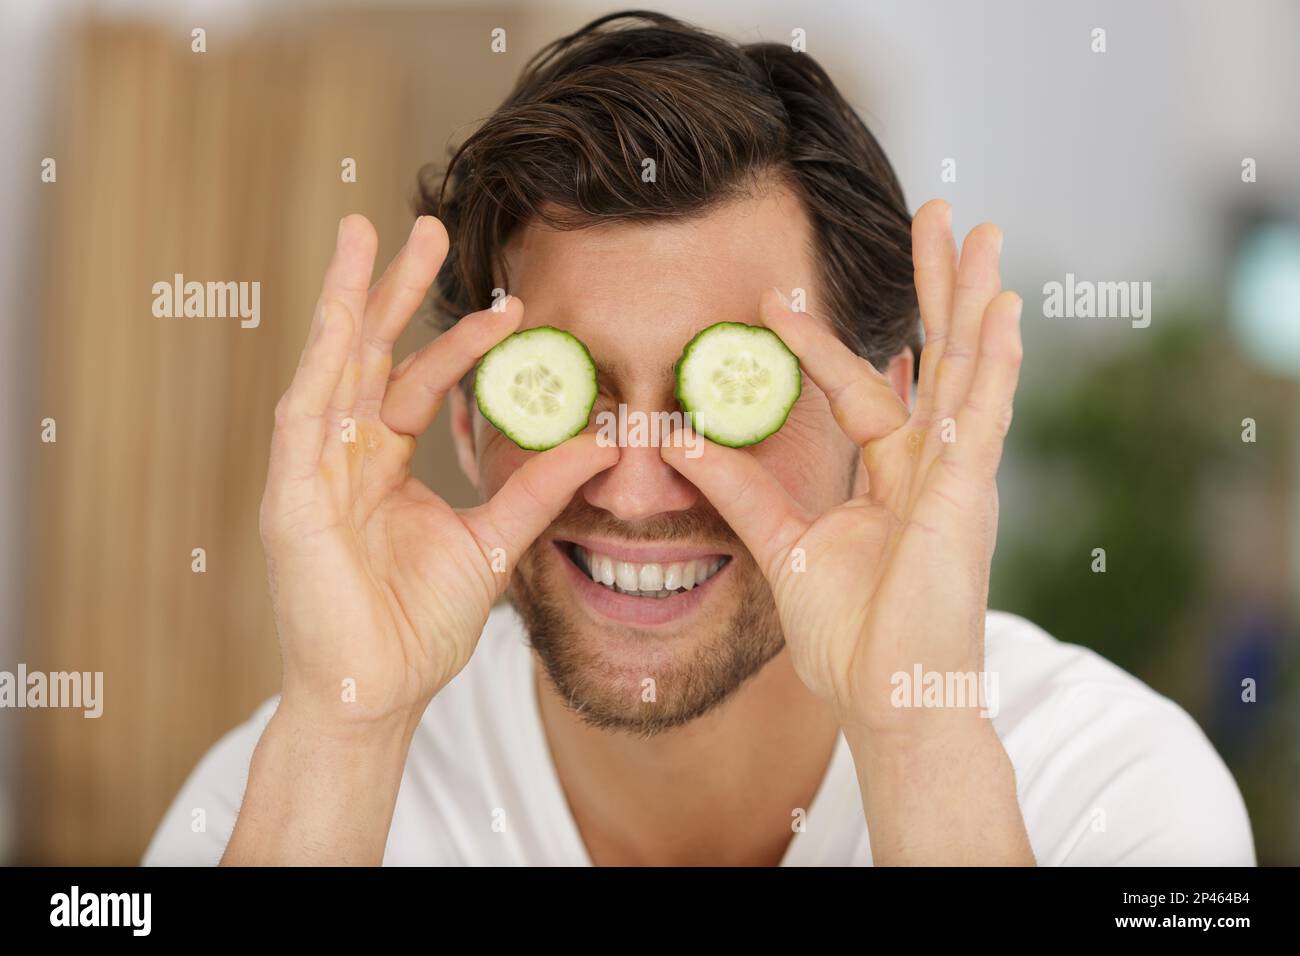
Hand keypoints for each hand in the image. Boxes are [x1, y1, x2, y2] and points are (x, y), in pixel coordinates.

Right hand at [260, 214, 616, 732]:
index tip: (513, 305)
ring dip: (344, 301)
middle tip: (429, 227)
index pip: (418, 383)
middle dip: (392, 289)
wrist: (378, 692)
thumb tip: (603, 442)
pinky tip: (336, 321)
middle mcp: (342, 457)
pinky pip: (303, 423)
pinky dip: (320, 370)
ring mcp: (311, 474)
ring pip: (328, 368)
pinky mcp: (289, 500)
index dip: (461, 341)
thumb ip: (538, 489)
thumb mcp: (494, 541)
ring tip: (361, 235)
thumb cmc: (420, 625)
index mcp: (381, 465)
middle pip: (368, 354)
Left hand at [661, 200, 1022, 736]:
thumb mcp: (782, 546)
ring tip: (982, 229)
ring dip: (974, 296)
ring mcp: (957, 478)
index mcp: (895, 478)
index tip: (781, 301)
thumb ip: (738, 490)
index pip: (862, 390)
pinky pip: (986, 417)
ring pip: (970, 368)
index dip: (824, 344)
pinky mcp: (967, 498)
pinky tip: (1003, 308)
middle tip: (938, 215)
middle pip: (936, 356)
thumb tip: (678, 440)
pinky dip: (996, 361)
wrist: (886, 701)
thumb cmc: (853, 639)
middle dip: (936, 286)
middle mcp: (932, 467)